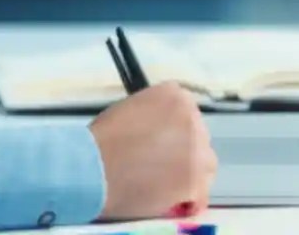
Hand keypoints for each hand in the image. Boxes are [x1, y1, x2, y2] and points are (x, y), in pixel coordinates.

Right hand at [89, 83, 218, 221]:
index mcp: (175, 96)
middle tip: (163, 164)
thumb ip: (153, 116)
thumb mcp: (130, 110)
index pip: (186, 112)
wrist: (93, 167)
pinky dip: (191, 198)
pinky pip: (201, 191)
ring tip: (167, 184)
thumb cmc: (103, 138)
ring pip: (205, 163)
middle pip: (198, 136)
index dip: (176, 130)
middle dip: (184, 149)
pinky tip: (176, 201)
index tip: (164, 142)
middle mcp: (192, 118)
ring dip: (190, 172)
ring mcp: (197, 149)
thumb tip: (160, 132)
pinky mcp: (196, 179)